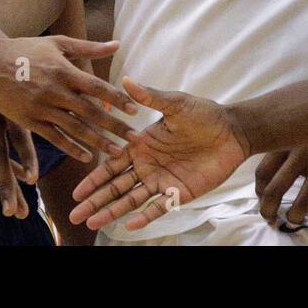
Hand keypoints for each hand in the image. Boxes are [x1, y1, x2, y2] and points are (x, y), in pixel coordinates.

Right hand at [0, 36, 137, 213]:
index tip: (135, 110)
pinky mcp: (29, 120)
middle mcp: (55, 90)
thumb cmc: (26, 50)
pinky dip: (71, 148)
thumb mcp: (57, 43)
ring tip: (116, 151)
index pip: (97, 87)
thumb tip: (118, 44)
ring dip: (97, 141)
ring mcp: (41, 107)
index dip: (117, 99)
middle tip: (135, 138)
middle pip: (91, 111)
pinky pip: (54, 137)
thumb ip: (89, 47)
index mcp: (64, 70)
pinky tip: (87, 156)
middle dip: (115, 126)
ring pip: (74, 128)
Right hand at [68, 78, 249, 231]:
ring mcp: (162, 180)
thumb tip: (125, 80)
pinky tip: (129, 226)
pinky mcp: (179, 192)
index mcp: (142, 145)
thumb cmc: (204, 114)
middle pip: (116, 187)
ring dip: (112, 211)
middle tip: (75, 215)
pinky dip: (144, 217)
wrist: (233, 131)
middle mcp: (148, 165)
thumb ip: (150, 97)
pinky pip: (159, 207)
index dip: (94, 179)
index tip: (77, 192)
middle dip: (95, 201)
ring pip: (131, 200)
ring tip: (92, 224)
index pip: (112, 165)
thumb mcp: (175, 104)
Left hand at [255, 130, 307, 226]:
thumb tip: (266, 149)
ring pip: (304, 200)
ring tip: (294, 219)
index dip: (259, 191)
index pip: (262, 172)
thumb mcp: (299, 112)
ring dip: (296, 215)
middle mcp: (302, 151)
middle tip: (271, 218)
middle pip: (275, 190)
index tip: (261, 198)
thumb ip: (284, 133)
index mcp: (287, 137)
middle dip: (269, 210)